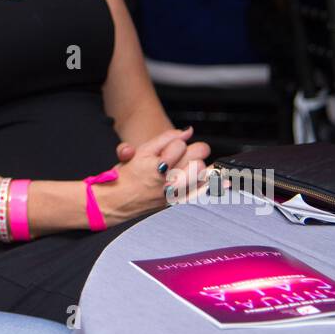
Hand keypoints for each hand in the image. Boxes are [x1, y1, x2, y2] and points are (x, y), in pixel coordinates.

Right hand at [95, 128, 209, 223]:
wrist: (116, 203)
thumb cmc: (125, 178)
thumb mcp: (140, 152)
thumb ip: (164, 139)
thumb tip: (187, 130)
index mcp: (158, 164)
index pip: (180, 143)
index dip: (176, 143)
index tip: (170, 149)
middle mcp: (169, 179)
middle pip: (197, 154)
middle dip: (193, 150)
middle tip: (184, 155)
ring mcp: (176, 193)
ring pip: (202, 170)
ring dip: (200, 165)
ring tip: (191, 167)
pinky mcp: (180, 203)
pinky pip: (204, 191)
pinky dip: (212, 183)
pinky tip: (218, 180)